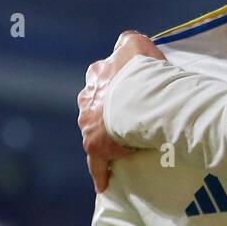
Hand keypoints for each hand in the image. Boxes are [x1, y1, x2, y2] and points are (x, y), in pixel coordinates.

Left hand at [78, 31, 166, 192]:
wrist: (135, 97)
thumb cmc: (138, 70)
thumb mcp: (134, 42)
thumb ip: (128, 41)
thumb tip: (128, 43)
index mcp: (97, 76)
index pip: (102, 79)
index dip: (116, 85)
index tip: (129, 92)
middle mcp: (87, 99)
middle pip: (96, 107)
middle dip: (108, 112)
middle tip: (129, 120)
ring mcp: (89, 124)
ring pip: (96, 133)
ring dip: (107, 138)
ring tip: (124, 146)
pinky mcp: (95, 146)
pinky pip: (97, 163)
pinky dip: (100, 172)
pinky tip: (104, 184)